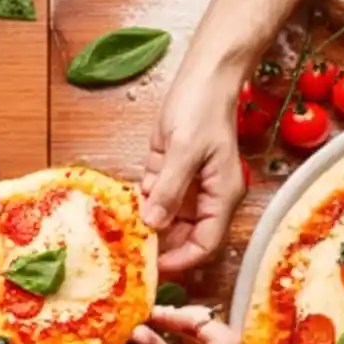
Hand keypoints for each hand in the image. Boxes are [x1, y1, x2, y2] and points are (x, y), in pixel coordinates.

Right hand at [127, 306, 254, 343]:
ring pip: (189, 331)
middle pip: (190, 320)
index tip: (137, 315)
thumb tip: (136, 331)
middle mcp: (226, 339)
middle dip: (162, 322)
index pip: (191, 317)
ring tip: (136, 336)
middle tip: (133, 324)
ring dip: (164, 333)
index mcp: (224, 341)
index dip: (164, 314)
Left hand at [141, 73, 245, 271]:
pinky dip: (141, 202)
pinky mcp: (169, 173)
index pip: (206, 244)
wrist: (202, 77)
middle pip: (185, 236)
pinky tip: (125, 205)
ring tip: (123, 232)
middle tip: (130, 252)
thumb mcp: (185, 150)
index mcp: (221, 196)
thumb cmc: (202, 108)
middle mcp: (206, 197)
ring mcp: (187, 186)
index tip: (154, 266)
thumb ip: (170, 189)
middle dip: (160, 245)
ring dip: (147, 223)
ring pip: (166, 218)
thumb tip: (154, 224)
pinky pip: (154, 197)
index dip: (182, 259)